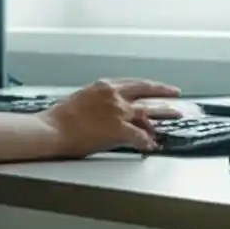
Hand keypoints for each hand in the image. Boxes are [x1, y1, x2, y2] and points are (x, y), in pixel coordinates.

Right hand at [40, 78, 180, 154]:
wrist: (53, 129)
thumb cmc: (61, 118)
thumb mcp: (83, 99)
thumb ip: (101, 101)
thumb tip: (113, 110)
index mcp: (104, 86)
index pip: (133, 83)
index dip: (148, 85)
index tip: (157, 86)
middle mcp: (114, 95)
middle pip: (146, 91)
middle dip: (164, 92)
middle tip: (176, 93)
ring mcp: (118, 111)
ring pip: (149, 111)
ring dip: (165, 113)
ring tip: (177, 115)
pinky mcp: (118, 129)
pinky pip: (139, 135)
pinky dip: (147, 141)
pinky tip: (151, 145)